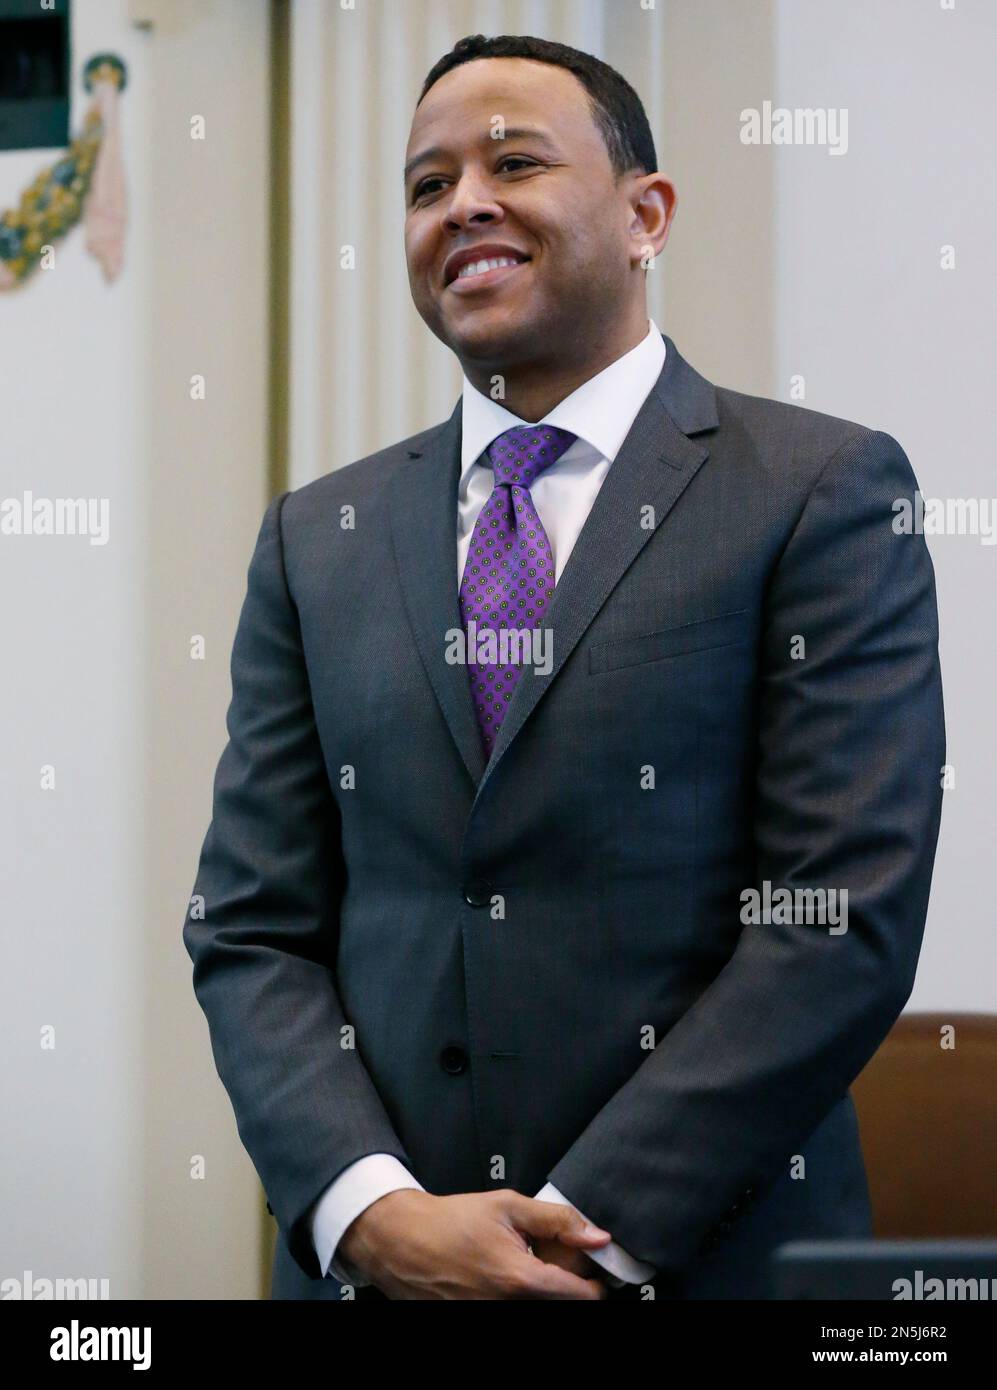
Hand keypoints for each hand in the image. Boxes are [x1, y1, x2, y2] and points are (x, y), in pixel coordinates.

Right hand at [337, 1187, 612, 1298]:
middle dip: (563, 1277)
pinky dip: (516, 1292)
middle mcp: (508, 1308)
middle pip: (560, 1301)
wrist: (402, 1241)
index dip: (593, 1279)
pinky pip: (513, 1308)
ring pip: (538, 1303)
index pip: (583, 1297)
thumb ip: (558, 1220)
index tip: (590, 1265)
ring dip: (538, 1284)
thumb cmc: (448, 1222)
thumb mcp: (507, 1206)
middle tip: (546, 1252)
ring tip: (519, 1259)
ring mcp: (491, 1317)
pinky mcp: (478, 1319)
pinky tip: (502, 1271)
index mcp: (520, 1280)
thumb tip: (597, 1236)